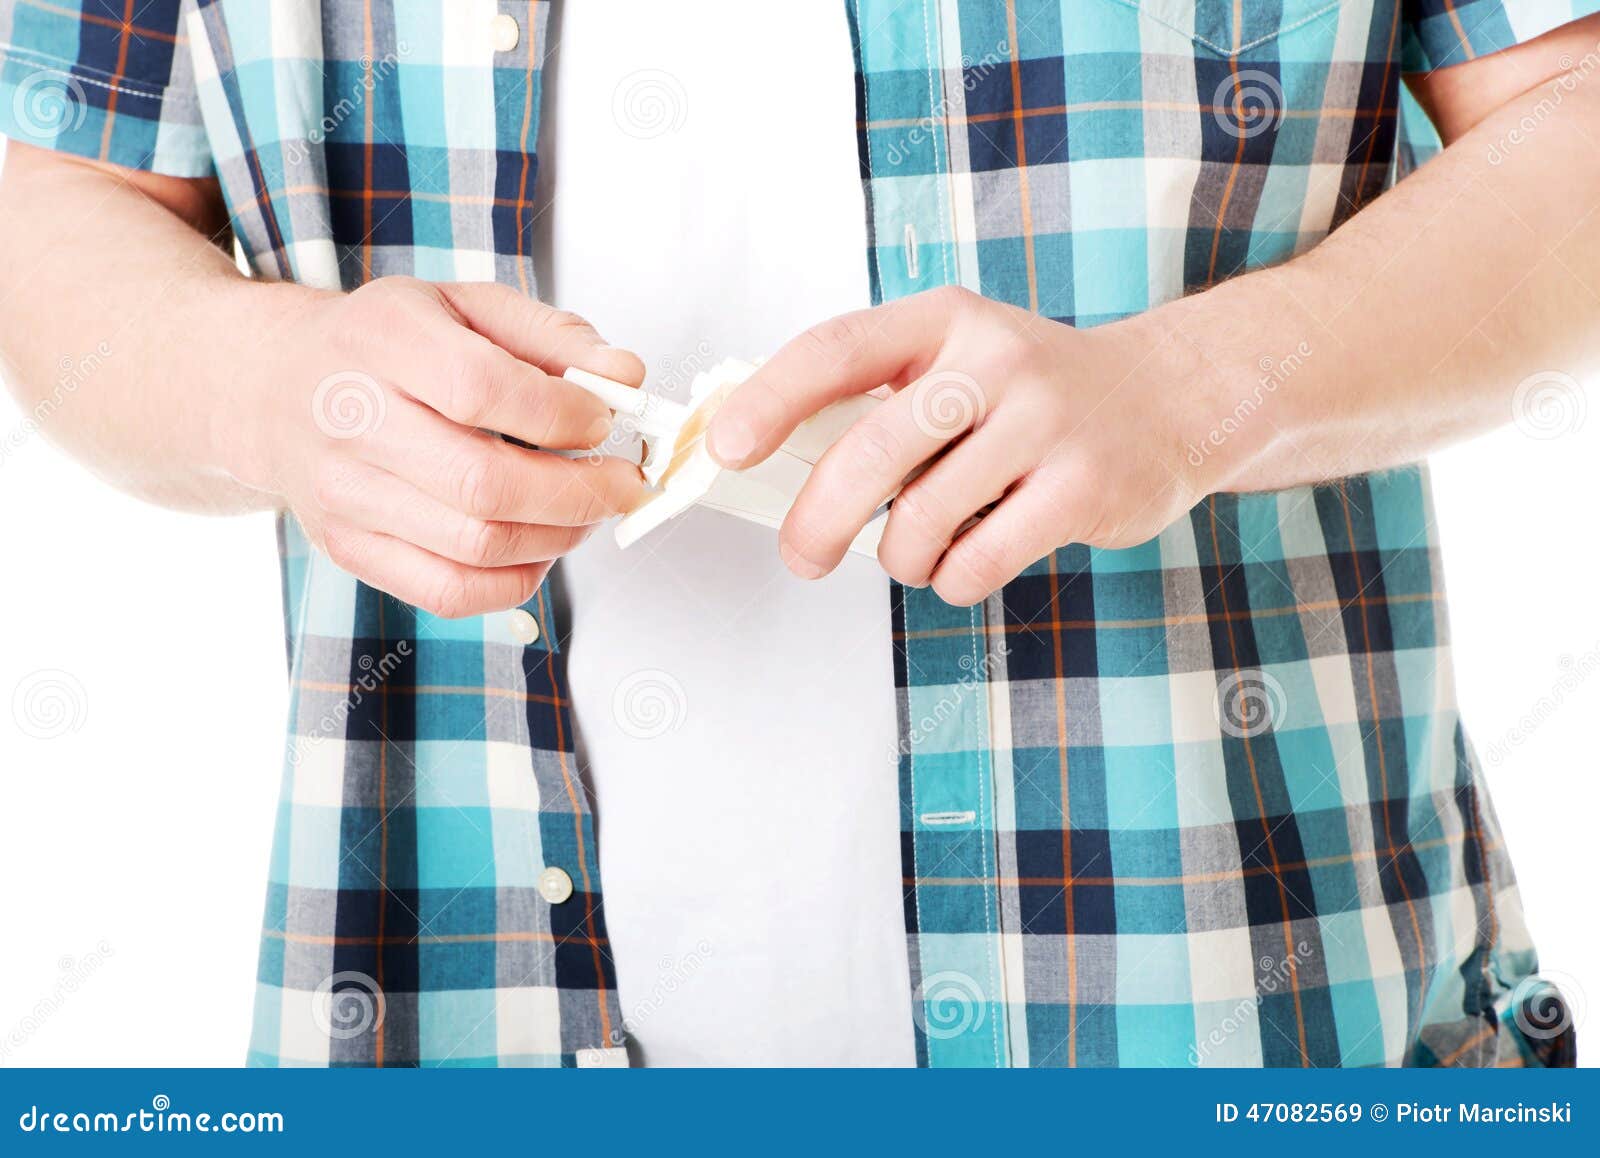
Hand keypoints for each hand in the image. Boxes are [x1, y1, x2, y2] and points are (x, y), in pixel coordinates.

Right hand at [225, 277, 646, 617]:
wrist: (277, 386)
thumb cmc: (386, 345)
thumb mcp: (466, 305)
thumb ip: (554, 337)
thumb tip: (625, 377)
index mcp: (383, 340)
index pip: (481, 389)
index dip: (562, 415)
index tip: (605, 419)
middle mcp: (352, 420)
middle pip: (485, 485)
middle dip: (580, 493)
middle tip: (621, 482)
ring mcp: (344, 494)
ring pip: (475, 546)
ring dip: (558, 536)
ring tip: (585, 510)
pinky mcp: (348, 548)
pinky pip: (449, 592)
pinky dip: (516, 580)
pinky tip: (538, 545)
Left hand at [706, 286, 1220, 605]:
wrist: (1172, 398)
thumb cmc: (1034, 394)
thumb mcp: (959, 362)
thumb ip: (880, 400)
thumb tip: (771, 465)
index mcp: (944, 320)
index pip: (835, 350)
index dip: (770, 401)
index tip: (725, 450)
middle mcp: (993, 359)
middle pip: (869, 453)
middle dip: (818, 521)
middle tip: (803, 556)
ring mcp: (1044, 421)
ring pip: (921, 520)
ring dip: (902, 556)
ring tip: (918, 549)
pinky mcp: (1082, 486)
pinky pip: (978, 561)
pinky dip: (954, 579)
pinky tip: (967, 561)